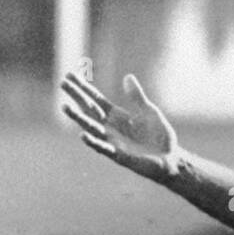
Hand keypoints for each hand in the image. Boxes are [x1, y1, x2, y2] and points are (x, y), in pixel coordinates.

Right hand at [60, 71, 178, 182]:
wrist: (171, 159)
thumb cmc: (160, 137)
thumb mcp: (149, 112)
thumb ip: (137, 97)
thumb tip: (128, 77)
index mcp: (117, 116)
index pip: (96, 99)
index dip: (83, 88)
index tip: (70, 75)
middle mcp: (111, 128)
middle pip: (89, 109)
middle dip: (76, 96)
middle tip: (62, 82)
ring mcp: (114, 141)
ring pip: (91, 128)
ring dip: (78, 118)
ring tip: (65, 106)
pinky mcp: (120, 156)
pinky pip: (103, 148)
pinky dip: (93, 142)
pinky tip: (83, 135)